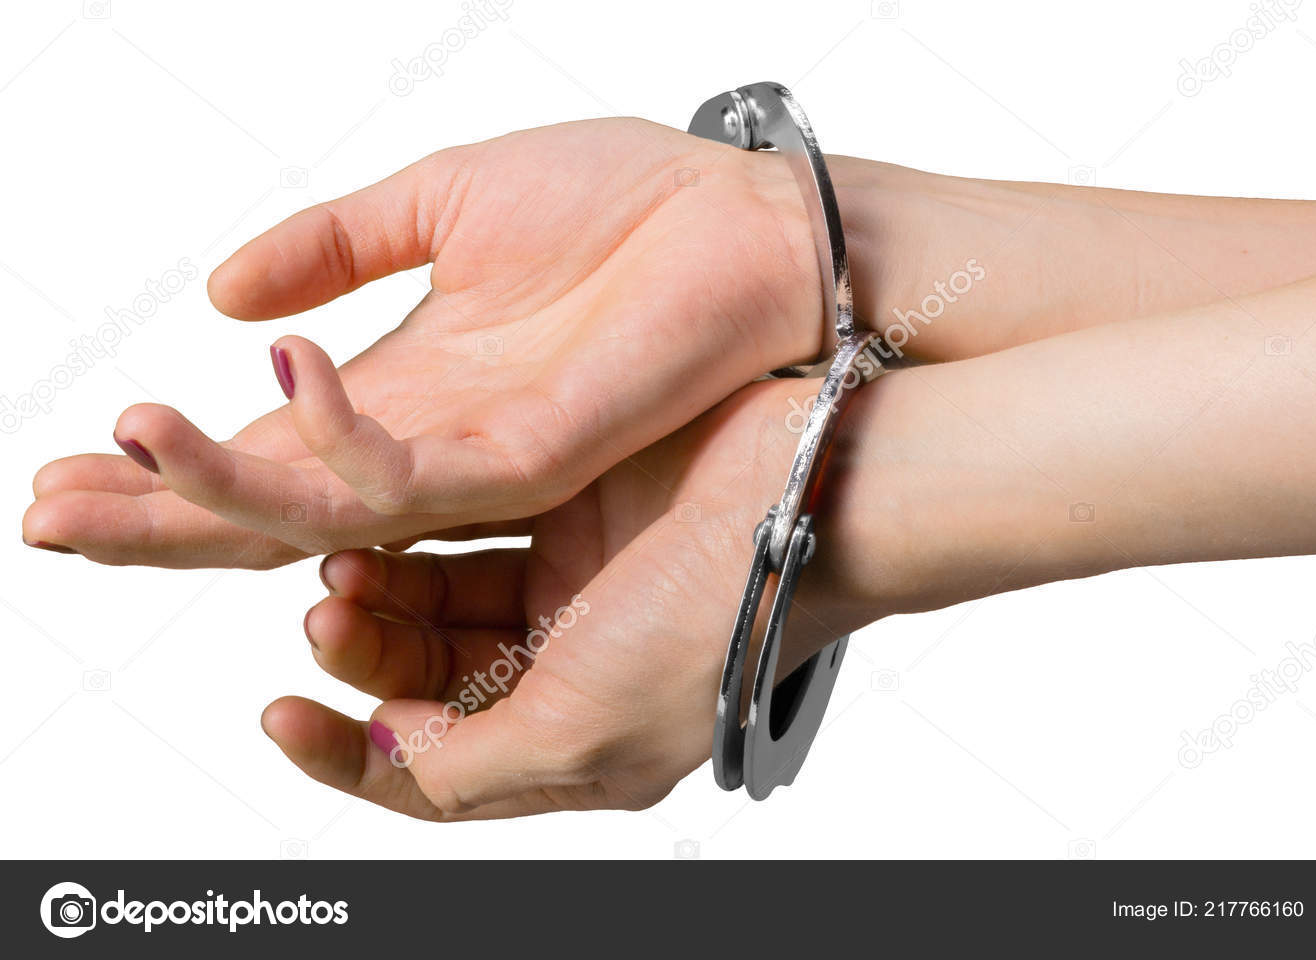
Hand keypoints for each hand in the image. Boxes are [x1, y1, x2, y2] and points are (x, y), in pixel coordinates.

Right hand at [25, 119, 827, 567]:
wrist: (747, 222)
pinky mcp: (530, 454)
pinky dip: (322, 447)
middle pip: (272, 508)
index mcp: (407, 389)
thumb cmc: (630, 208)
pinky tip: (268, 386)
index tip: (68, 468)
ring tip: (101, 485)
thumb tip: (223, 288)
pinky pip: (405, 477)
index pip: (267, 450)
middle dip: (157, 516)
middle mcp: (431, 442)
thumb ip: (336, 243)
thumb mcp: (448, 203)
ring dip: (203, 501)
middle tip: (46, 518)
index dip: (168, 469)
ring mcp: (478, 460)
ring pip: (316, 518)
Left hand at [262, 378, 854, 817]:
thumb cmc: (718, 624)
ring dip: (382, 593)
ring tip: (345, 563)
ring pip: (439, 605)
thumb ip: (474, 765)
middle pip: (429, 683)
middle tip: (326, 613)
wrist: (806, 498)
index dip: (350, 752)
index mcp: (578, 745)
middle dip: (366, 659)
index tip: (282, 715)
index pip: (438, 770)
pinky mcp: (573, 518)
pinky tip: (379, 523)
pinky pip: (470, 533)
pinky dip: (417, 534)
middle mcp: (569, 674)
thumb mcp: (587, 732)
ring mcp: (572, 593)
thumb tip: (389, 752)